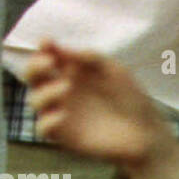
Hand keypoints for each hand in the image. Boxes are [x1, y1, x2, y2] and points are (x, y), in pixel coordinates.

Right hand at [25, 42, 178, 178]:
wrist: (146, 134)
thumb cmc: (130, 98)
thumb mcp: (114, 70)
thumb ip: (89, 57)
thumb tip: (61, 48)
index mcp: (70, 71)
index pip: (47, 56)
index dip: (43, 47)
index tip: (47, 42)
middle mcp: (60, 90)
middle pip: (32, 76)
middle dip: (34, 66)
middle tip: (48, 63)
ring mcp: (60, 112)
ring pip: (34, 100)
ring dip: (45, 92)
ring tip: (66, 88)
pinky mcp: (64, 135)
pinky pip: (43, 128)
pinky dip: (47, 121)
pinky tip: (62, 115)